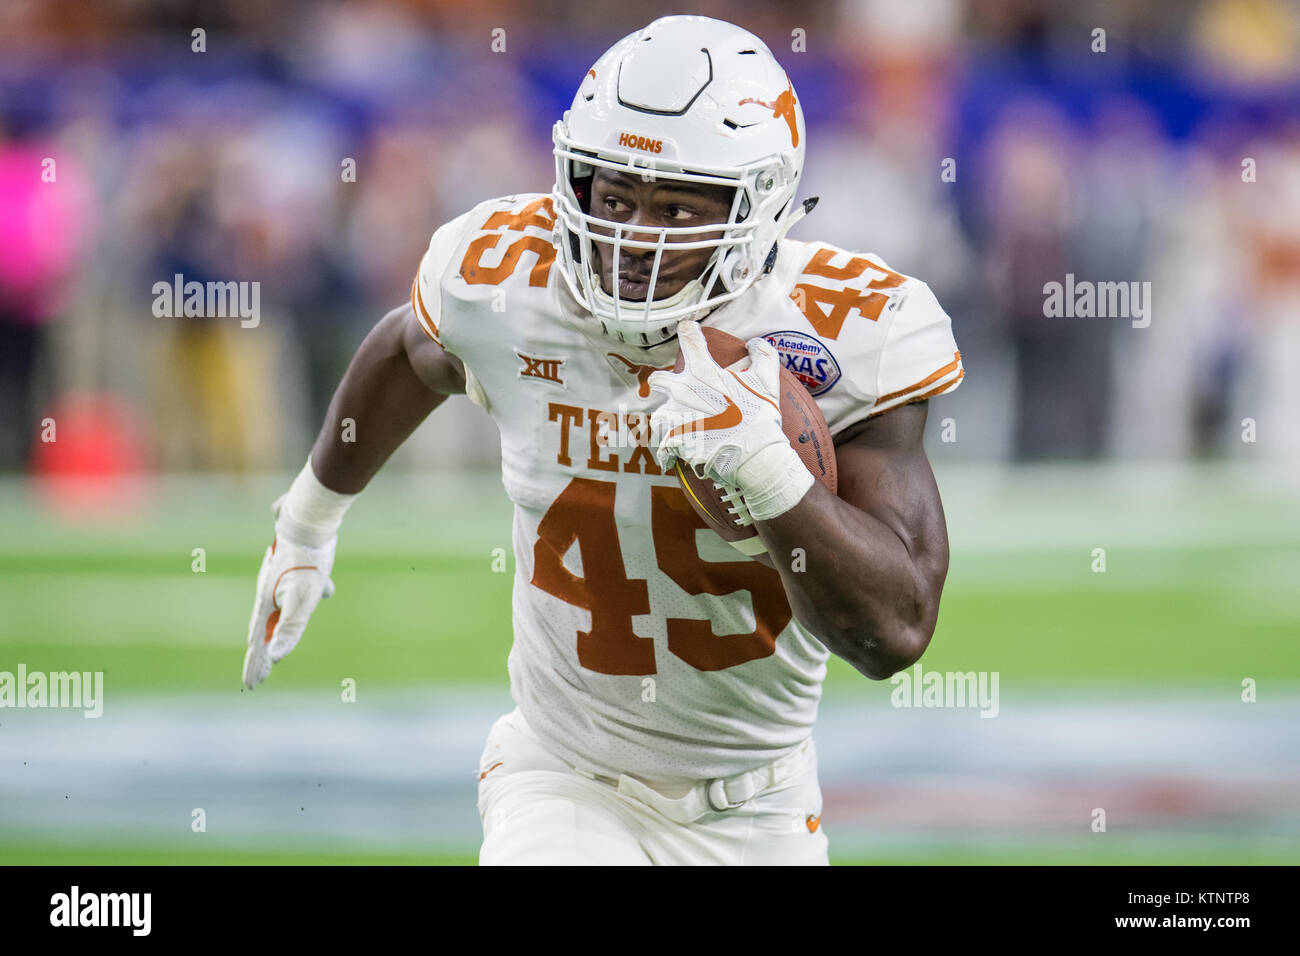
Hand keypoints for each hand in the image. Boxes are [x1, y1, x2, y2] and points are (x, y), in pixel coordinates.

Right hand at [242, 495, 336, 689]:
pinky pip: (298, 594)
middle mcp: (268, 594)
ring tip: (277, 648)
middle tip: (260, 678)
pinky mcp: (295, 571)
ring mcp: (279, 583)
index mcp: (265, 604)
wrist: (309, 523)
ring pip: (279, 613)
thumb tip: (277, 656)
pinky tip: (327, 592)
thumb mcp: (302, 599)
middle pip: (264, 631)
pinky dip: (304, 602)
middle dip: (263, 654)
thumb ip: (289, 627)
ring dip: (279, 632)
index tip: (253, 685)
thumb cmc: (307, 562)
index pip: (258, 642)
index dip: (256, 664)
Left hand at [648, 320, 812, 520]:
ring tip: (685, 426)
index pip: (689, 339)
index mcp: (703, 372)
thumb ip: (763, 355)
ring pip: (659, 414)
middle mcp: (682, 391)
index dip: (688, 331)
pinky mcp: (673, 441)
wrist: (753, 456)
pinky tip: (681, 450)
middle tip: (678, 390)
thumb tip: (755, 342)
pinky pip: (664, 446)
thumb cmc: (760, 417)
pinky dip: (671, 449)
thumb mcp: (767, 381)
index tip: (687, 330)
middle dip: (664, 382)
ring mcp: (675, 417)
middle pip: (658, 379)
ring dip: (670, 419)